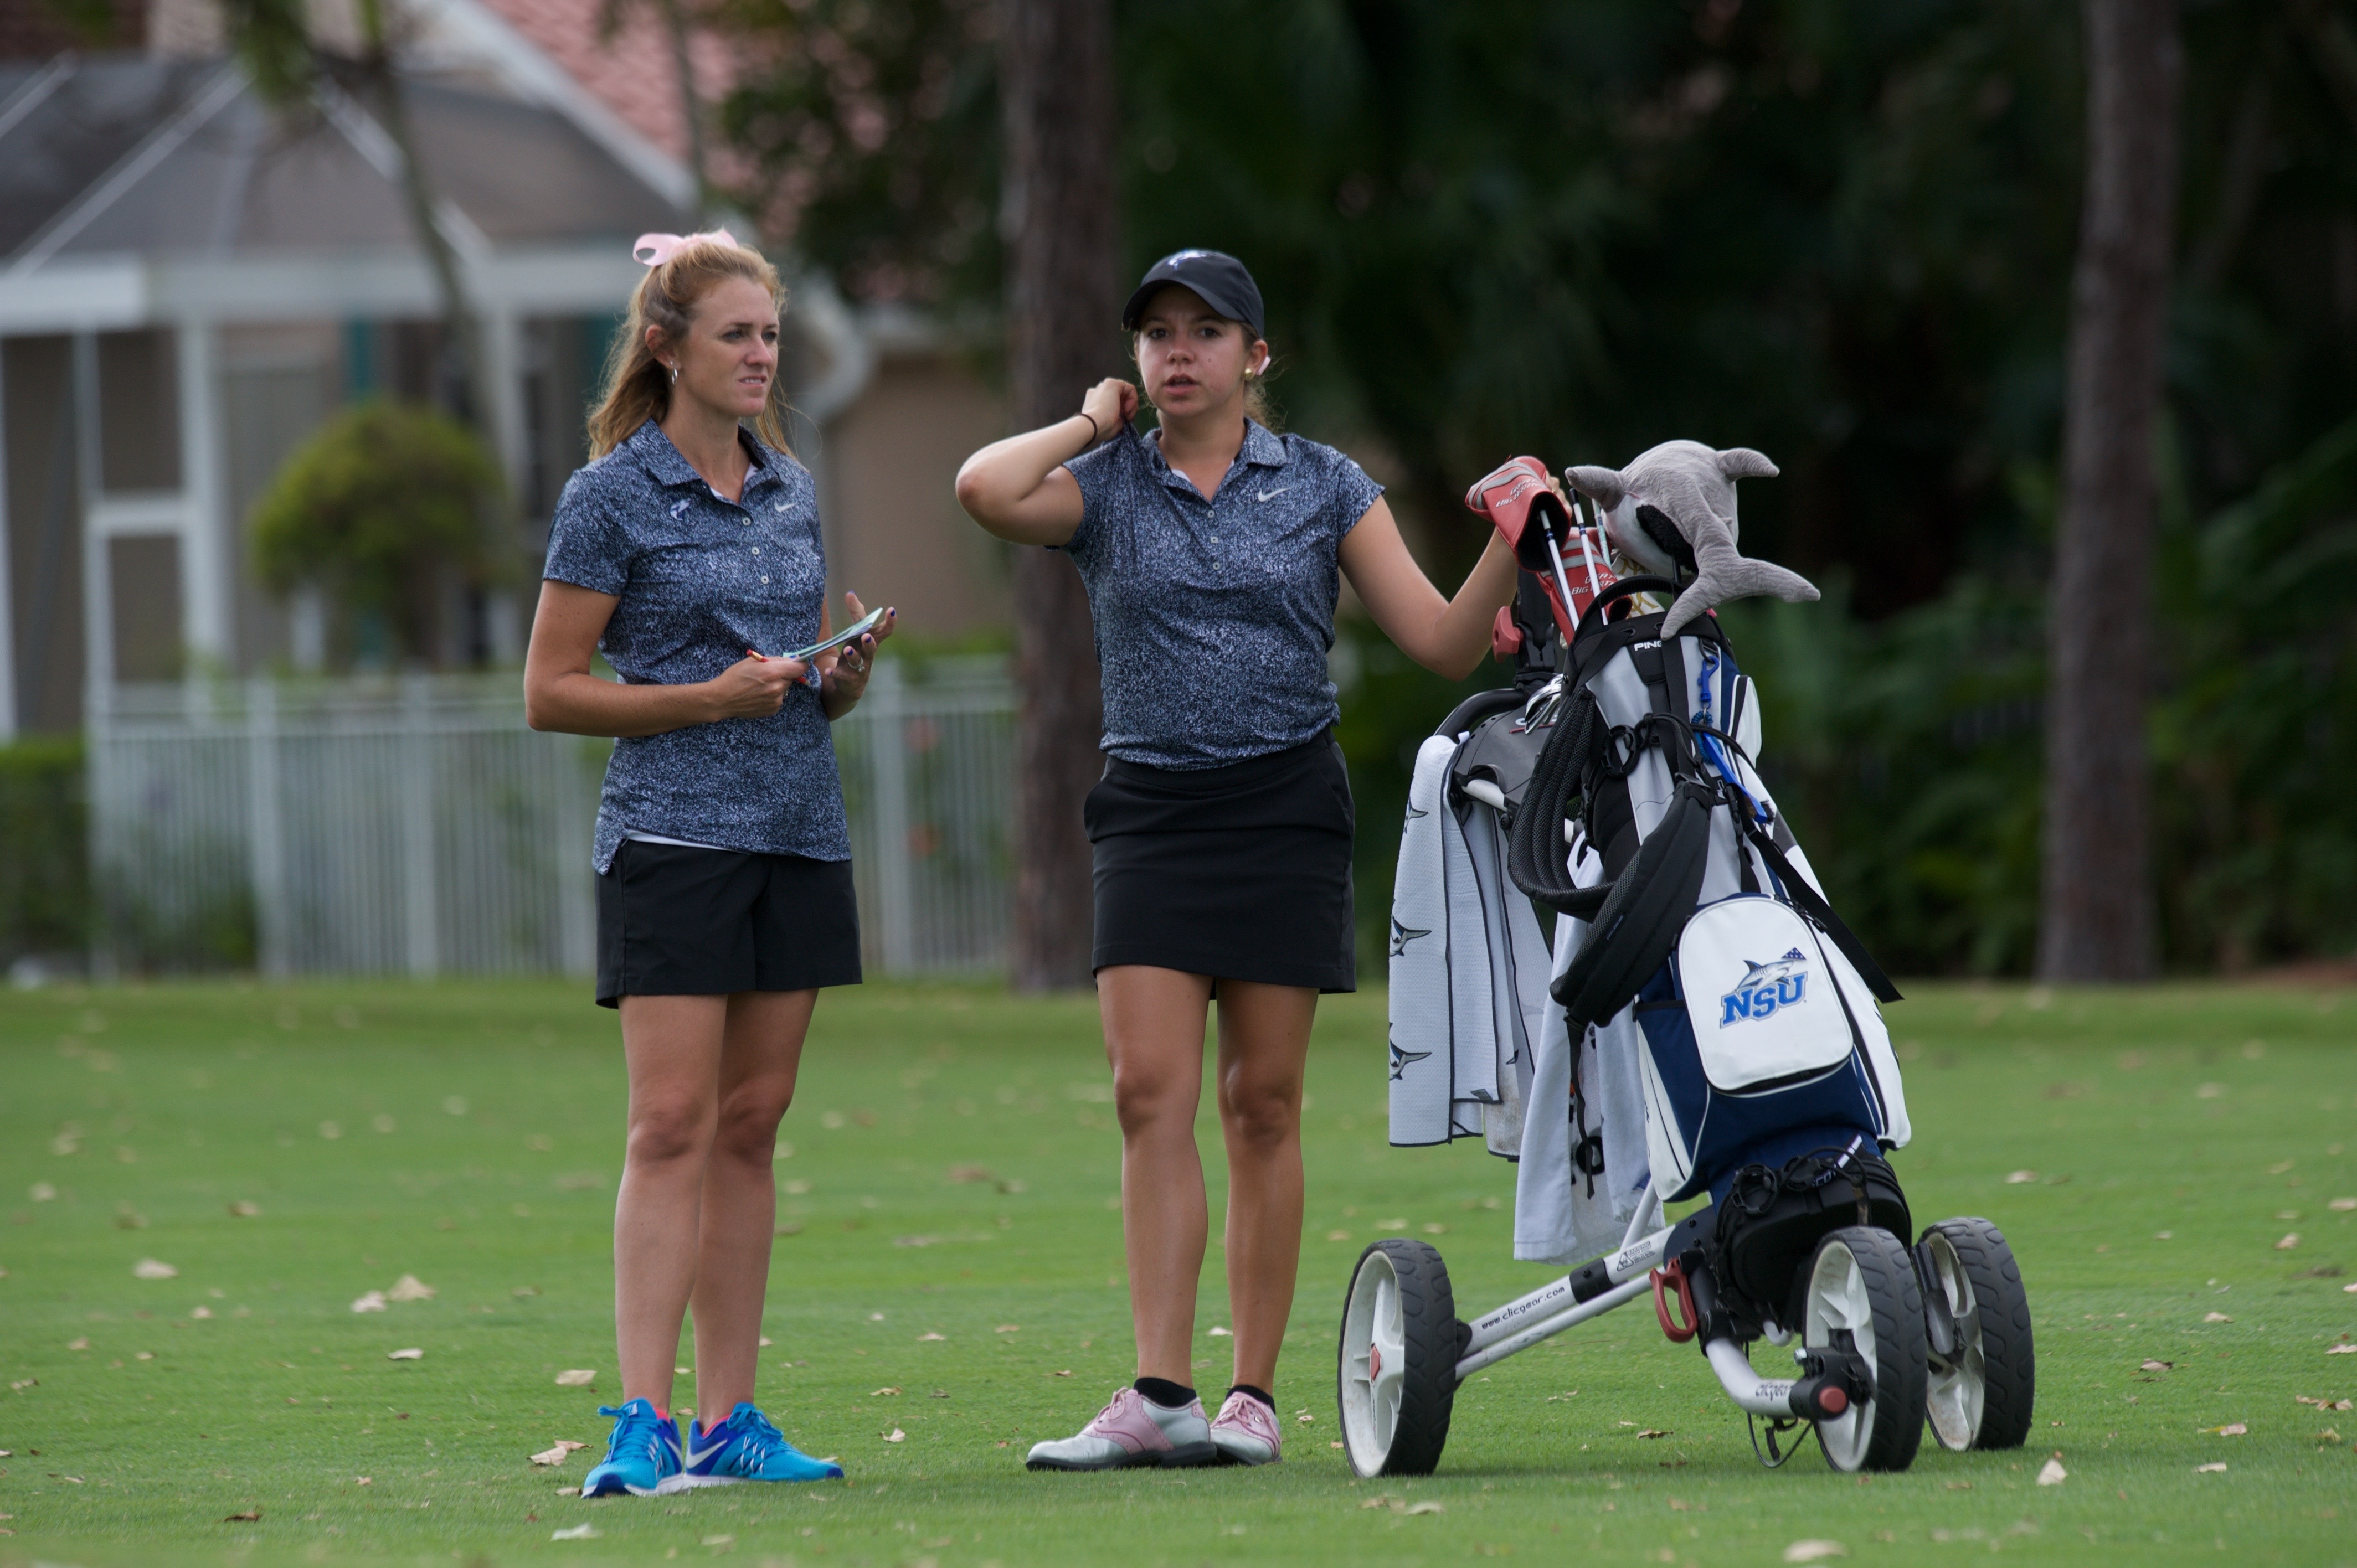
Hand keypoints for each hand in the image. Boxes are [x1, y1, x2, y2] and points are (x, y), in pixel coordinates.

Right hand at [703, 651, 805, 719]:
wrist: (722, 699)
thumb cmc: (735, 677)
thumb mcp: (753, 661)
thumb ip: (775, 660)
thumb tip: (793, 660)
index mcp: (773, 672)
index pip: (800, 668)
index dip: (800, 664)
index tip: (797, 663)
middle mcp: (777, 688)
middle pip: (792, 678)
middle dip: (784, 674)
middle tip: (768, 674)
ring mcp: (776, 701)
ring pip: (785, 689)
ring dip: (778, 686)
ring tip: (760, 686)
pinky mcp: (773, 710)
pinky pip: (779, 699)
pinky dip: (773, 696)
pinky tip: (759, 694)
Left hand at [820, 592, 896, 709]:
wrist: (846, 685)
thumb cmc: (853, 654)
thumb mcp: (854, 633)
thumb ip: (855, 615)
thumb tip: (851, 592)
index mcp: (869, 641)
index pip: (882, 631)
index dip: (889, 622)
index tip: (891, 610)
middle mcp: (867, 655)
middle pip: (871, 648)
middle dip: (870, 642)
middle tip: (866, 636)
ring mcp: (859, 669)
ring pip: (858, 662)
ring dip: (853, 656)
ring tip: (848, 650)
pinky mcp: (849, 681)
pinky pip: (843, 677)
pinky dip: (836, 674)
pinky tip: (828, 672)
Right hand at [1080, 378, 1137, 442]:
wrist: (1093, 426)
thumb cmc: (1100, 429)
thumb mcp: (1110, 425)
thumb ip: (1117, 419)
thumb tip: (1124, 418)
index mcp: (1094, 401)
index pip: (1112, 402)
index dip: (1122, 412)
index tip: (1125, 421)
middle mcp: (1098, 392)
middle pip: (1120, 396)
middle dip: (1127, 408)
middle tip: (1128, 419)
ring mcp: (1104, 386)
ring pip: (1125, 392)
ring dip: (1131, 404)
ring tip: (1127, 415)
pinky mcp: (1111, 383)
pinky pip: (1130, 388)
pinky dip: (1133, 399)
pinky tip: (1127, 409)